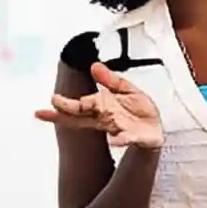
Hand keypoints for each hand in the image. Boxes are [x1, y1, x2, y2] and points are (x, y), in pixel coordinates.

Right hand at [35, 62, 163, 148]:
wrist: (155, 129)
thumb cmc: (138, 111)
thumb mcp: (125, 90)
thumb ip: (110, 80)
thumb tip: (94, 66)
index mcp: (101, 107)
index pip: (79, 105)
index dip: (64, 104)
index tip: (51, 100)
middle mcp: (105, 119)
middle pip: (83, 116)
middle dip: (68, 111)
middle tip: (55, 105)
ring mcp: (118, 128)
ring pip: (101, 125)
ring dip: (92, 123)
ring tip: (79, 118)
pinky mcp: (133, 136)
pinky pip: (126, 138)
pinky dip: (121, 140)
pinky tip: (115, 141)